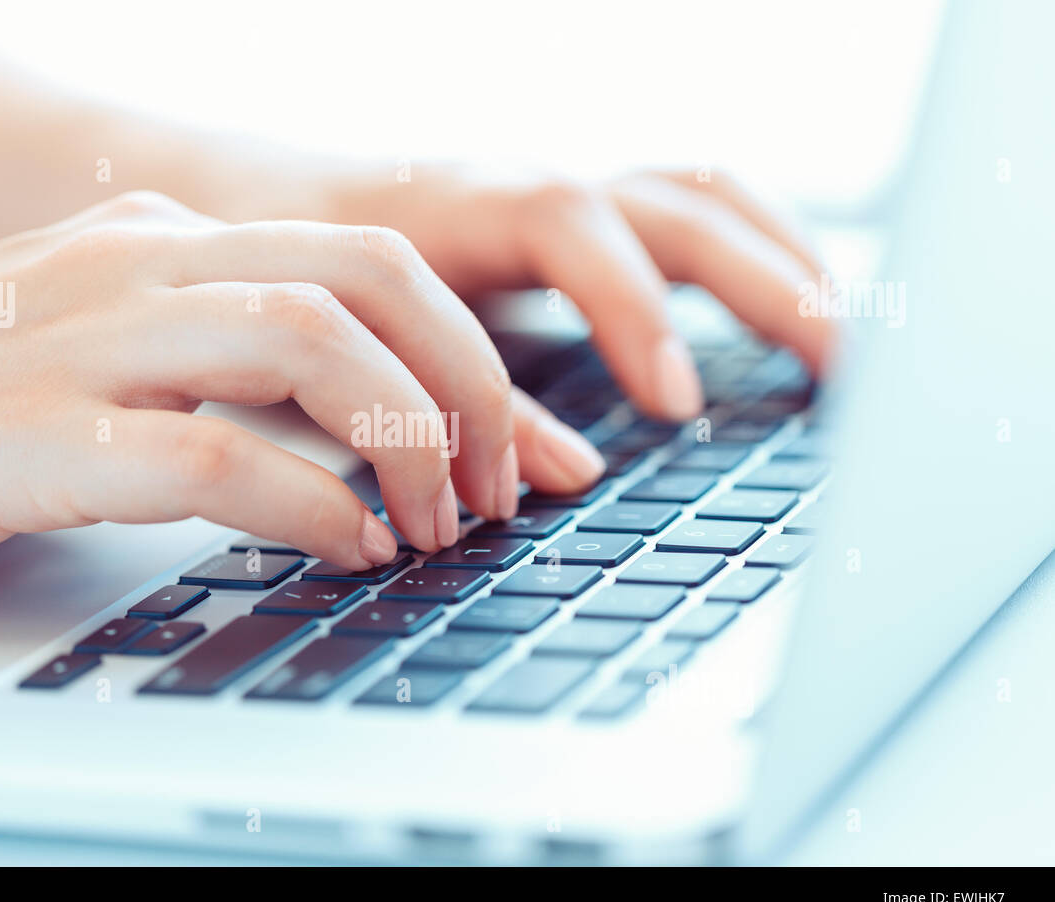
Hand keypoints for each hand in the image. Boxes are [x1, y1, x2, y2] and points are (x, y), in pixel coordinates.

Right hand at [0, 192, 605, 594]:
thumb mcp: (108, 363)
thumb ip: (234, 383)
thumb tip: (383, 455)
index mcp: (160, 240)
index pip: (370, 261)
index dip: (476, 357)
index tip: (529, 454)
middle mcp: (133, 262)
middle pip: (366, 275)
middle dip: (468, 385)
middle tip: (498, 491)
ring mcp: (77, 336)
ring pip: (304, 336)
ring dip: (405, 437)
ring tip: (437, 526)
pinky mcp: (27, 430)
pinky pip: (207, 449)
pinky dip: (306, 501)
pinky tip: (345, 547)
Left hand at [325, 165, 834, 419]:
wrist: (303, 214)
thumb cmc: (337, 283)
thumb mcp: (386, 343)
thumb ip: (472, 405)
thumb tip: (576, 476)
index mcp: (479, 206)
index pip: (575, 227)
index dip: (633, 307)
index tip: (678, 403)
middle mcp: (545, 184)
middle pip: (679, 205)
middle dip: (766, 284)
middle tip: (834, 374)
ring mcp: (580, 193)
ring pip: (707, 197)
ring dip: (784, 260)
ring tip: (841, 342)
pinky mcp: (598, 217)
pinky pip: (699, 213)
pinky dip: (758, 254)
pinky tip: (793, 306)